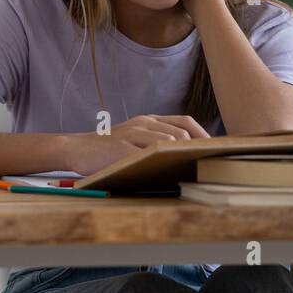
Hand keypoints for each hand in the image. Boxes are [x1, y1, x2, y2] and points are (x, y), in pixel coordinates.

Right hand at [66, 115, 211, 174]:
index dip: (203, 134)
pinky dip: (161, 162)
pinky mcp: (121, 148)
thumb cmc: (109, 149)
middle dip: (197, 147)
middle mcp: (143, 123)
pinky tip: (170, 172)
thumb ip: (156, 140)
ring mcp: (132, 134)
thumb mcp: (135, 138)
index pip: (184, 121)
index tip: (215, 149)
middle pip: (181, 132)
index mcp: (149, 120)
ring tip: (193, 168)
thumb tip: (187, 154)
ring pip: (167, 141)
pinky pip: (146, 153)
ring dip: (182, 155)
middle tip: (208, 162)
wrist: (77, 149)